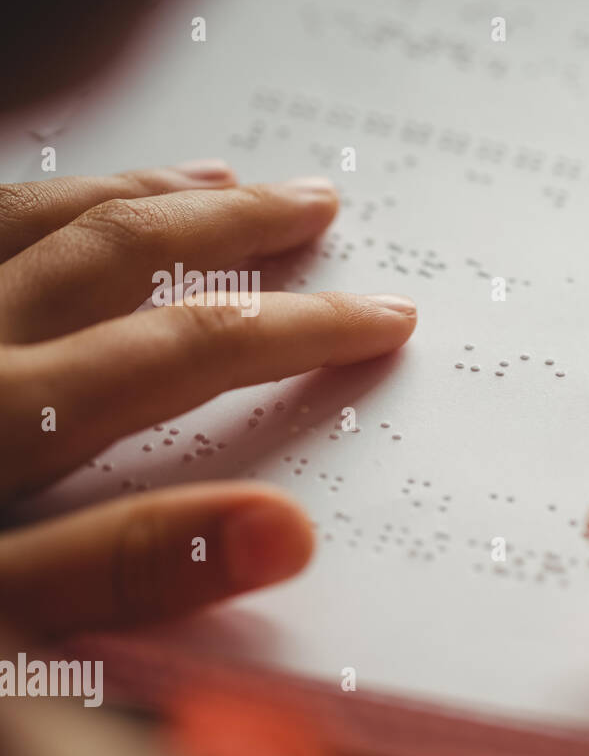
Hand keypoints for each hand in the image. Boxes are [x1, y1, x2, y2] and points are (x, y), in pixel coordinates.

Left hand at [0, 160, 415, 755]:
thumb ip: (121, 577)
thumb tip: (284, 535)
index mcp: (4, 420)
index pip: (190, 351)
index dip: (299, 331)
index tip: (385, 320)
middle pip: (125, 254)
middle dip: (239, 227)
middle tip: (319, 207)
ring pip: (40, 214)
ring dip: (141, 193)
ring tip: (218, 178)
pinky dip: (27, 197)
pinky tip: (54, 196)